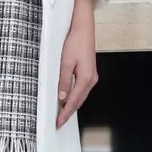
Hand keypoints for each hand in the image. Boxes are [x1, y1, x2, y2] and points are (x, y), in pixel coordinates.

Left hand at [57, 0, 98, 126]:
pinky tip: (69, 98)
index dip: (65, 113)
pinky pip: (82, 89)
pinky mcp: (90, 72)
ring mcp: (92, 76)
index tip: (59, 122)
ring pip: (81, 96)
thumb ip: (64, 81)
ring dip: (72, 105)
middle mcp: (91, 80)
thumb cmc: (75, 42)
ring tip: (62, 113)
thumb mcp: (65, 62)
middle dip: (69, 112)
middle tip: (59, 122)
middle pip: (79, 101)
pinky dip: (75, 96)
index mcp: (86, 79)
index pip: (73, 101)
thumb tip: (61, 97)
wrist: (83, 28)